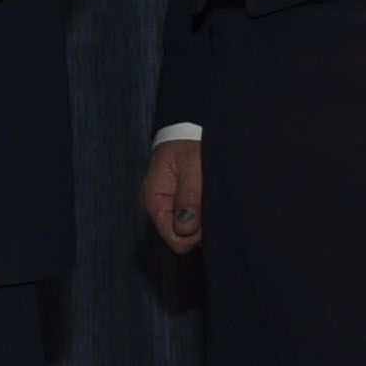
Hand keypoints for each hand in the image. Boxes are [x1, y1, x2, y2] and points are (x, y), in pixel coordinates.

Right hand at [142, 137, 203, 256]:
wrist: (194, 127)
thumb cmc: (192, 143)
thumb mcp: (193, 167)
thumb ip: (189, 198)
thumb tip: (185, 229)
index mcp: (154, 198)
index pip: (173, 237)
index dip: (194, 234)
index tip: (209, 218)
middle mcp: (157, 205)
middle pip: (180, 236)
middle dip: (199, 227)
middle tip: (212, 203)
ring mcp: (167, 204)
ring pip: (187, 229)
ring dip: (203, 219)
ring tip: (211, 197)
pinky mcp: (178, 202)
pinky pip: (191, 219)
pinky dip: (203, 214)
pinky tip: (209, 199)